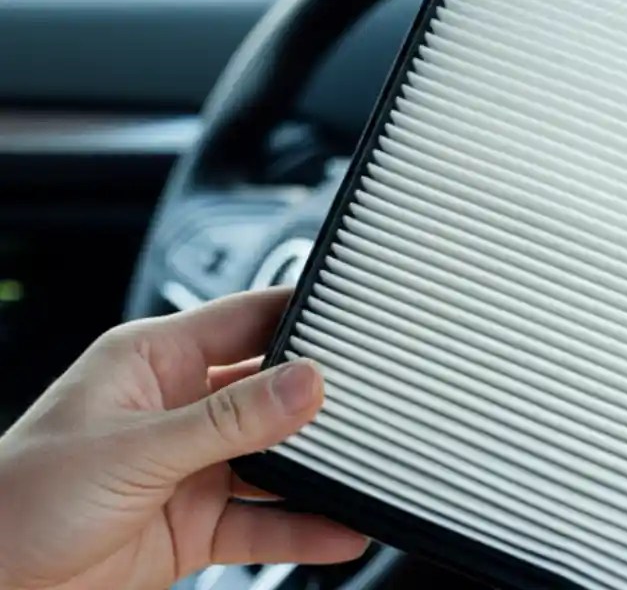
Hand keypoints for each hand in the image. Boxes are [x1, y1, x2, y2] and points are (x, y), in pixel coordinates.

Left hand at [0, 289, 366, 589]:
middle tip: (371, 405)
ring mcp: (191, 468)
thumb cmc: (18, 500)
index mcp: (154, 360)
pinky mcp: (196, 524)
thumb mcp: (135, 450)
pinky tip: (340, 529)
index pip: (246, 320)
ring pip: (275, 461)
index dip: (302, 317)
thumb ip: (230, 420)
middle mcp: (179, 408)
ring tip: (364, 472)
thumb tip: (306, 382)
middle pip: (271, 392)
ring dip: (316, 472)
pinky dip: (304, 529)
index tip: (356, 324)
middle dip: (320, 401)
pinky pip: (264, 522)